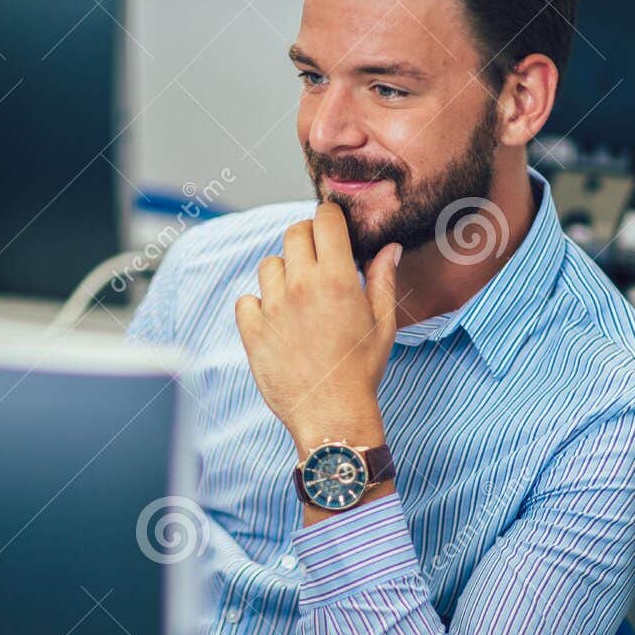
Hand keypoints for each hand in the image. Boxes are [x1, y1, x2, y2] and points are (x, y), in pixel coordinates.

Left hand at [234, 203, 400, 456]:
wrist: (332, 414)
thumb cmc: (362, 371)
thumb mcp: (383, 323)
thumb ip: (384, 279)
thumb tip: (389, 248)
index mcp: (336, 278)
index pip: (324, 220)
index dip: (330, 219)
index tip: (333, 230)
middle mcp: (301, 286)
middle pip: (293, 233)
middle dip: (307, 239)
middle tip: (317, 261)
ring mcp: (273, 308)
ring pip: (269, 264)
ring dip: (283, 272)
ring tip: (298, 295)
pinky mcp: (252, 331)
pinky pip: (246, 300)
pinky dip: (258, 305)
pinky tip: (276, 320)